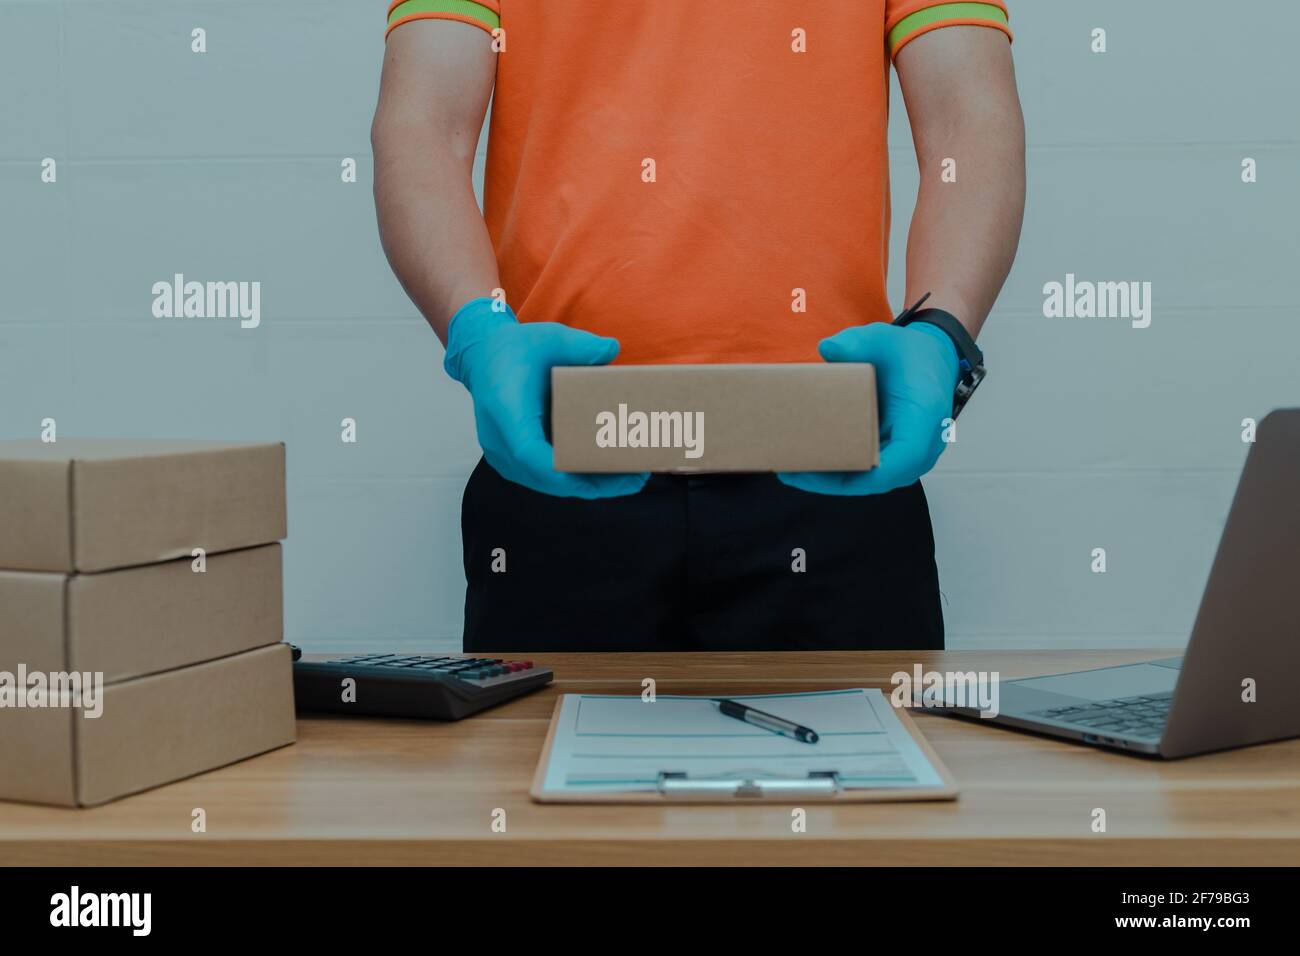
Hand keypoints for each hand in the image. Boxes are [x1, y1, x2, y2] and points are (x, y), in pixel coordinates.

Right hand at [444, 298, 648, 497]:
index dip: (562, 468)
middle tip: (636, 476)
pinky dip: (576, 479)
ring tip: (630, 477)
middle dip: (593, 483)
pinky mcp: (513, 462)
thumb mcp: (550, 337)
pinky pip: (546, 478)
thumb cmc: (517, 348)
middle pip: (546, 477)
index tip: (600, 472)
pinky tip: (608, 473)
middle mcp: (499, 440)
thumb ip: (581, 345)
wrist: (485, 358)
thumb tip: (612, 349)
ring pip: (548, 483)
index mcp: (505, 410)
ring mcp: (504, 456)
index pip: (528, 452)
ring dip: (588, 485)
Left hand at [778, 321, 958, 494]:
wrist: (931, 361)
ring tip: (790, 471)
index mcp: (924, 418)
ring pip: (869, 480)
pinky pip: (866, 474)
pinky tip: (806, 466)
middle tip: (790, 471)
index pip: (904, 458)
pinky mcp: (894, 458)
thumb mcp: (883, 339)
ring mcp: (909, 457)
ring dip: (830, 481)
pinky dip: (837, 473)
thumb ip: (856, 341)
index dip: (867, 473)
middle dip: (831, 481)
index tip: (825, 472)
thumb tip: (826, 349)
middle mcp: (923, 446)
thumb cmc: (909, 354)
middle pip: (877, 478)